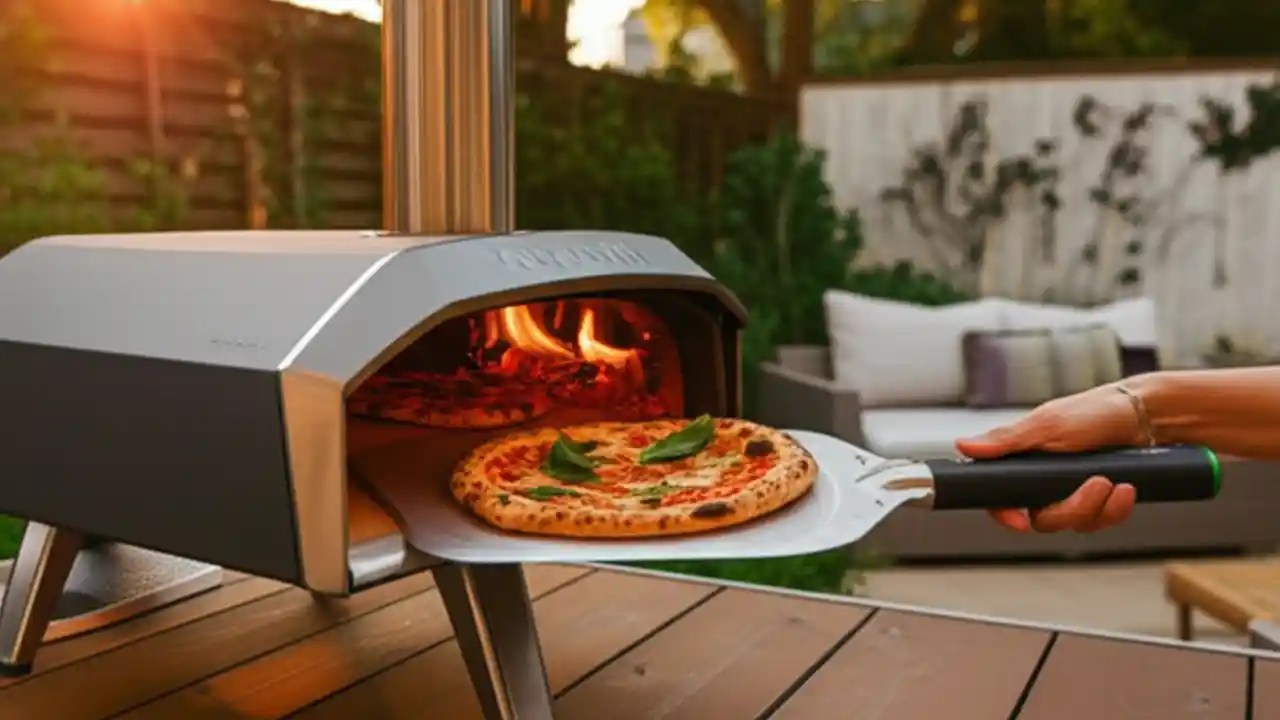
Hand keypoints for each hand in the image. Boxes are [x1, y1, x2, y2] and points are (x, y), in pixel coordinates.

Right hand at [955, 382, 1146, 533]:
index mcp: (1023, 462)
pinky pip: (1101, 522)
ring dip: (1099, 508)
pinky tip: (1126, 488)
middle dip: (1072, 509)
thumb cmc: (1094, 411)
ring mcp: (1071, 493)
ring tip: (1115, 481)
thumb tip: (963, 446)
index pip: (999, 499)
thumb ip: (1006, 441)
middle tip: (1095, 483)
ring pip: (1074, 524)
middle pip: (1043, 520)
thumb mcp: (1048, 424)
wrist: (1145, 416)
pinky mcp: (1098, 502)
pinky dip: (1116, 509)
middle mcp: (1043, 482)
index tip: (1020, 521)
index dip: (1005, 514)